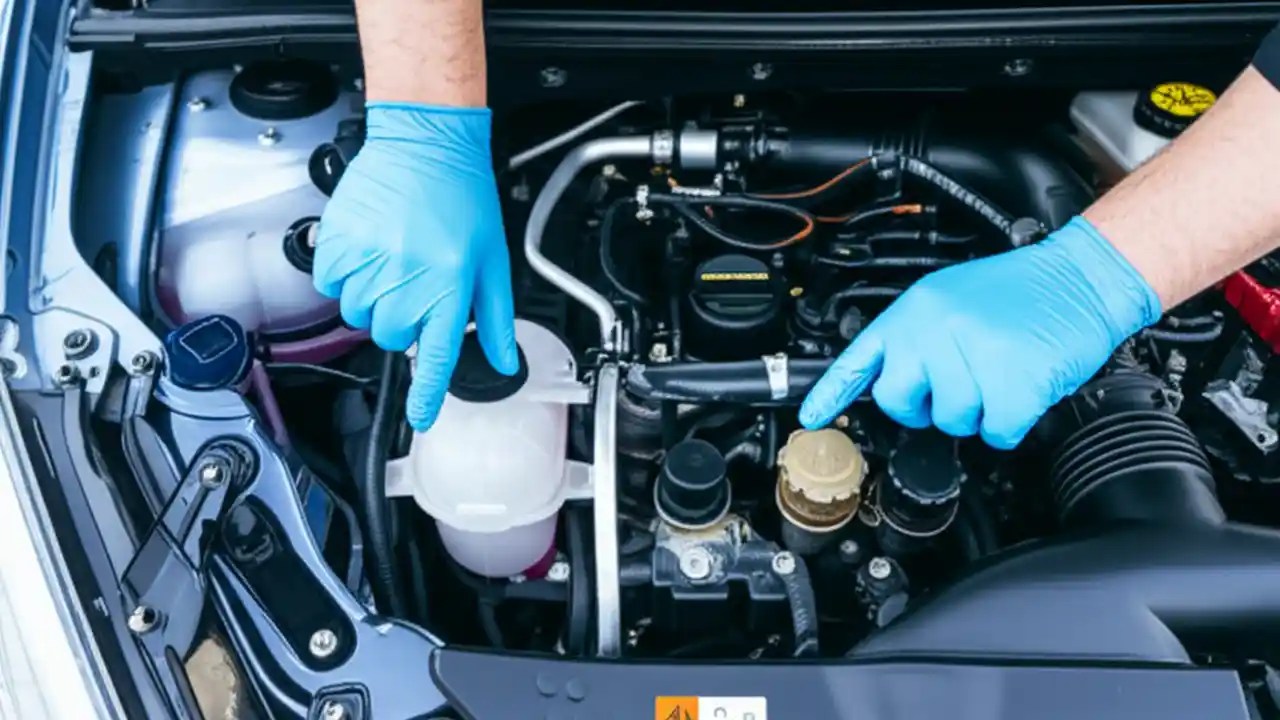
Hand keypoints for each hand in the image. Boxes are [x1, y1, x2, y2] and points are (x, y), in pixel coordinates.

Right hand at [313, 103, 518, 430]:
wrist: (425, 143)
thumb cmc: (463, 198)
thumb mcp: (492, 261)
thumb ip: (495, 317)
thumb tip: (504, 360)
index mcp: (451, 287)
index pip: (435, 357)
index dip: (427, 395)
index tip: (422, 418)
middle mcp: (408, 279)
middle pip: (391, 336)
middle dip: (402, 319)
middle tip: (416, 283)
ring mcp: (370, 263)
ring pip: (359, 314)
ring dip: (373, 297)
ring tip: (393, 260)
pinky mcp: (340, 245)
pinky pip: (332, 284)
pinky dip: (345, 275)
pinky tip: (368, 249)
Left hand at [798, 217, 1161, 448]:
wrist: (1082, 278)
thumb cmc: (1021, 293)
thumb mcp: (949, 301)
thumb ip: (915, 336)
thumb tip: (889, 375)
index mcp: (915, 309)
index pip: (861, 358)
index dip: (832, 393)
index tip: (813, 416)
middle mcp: (936, 329)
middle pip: (901, 402)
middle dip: (928, 405)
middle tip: (958, 383)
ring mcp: (974, 355)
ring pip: (952, 422)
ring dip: (978, 411)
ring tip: (998, 373)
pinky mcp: (1013, 382)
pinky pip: (996, 431)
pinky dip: (1011, 421)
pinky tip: (1021, 388)